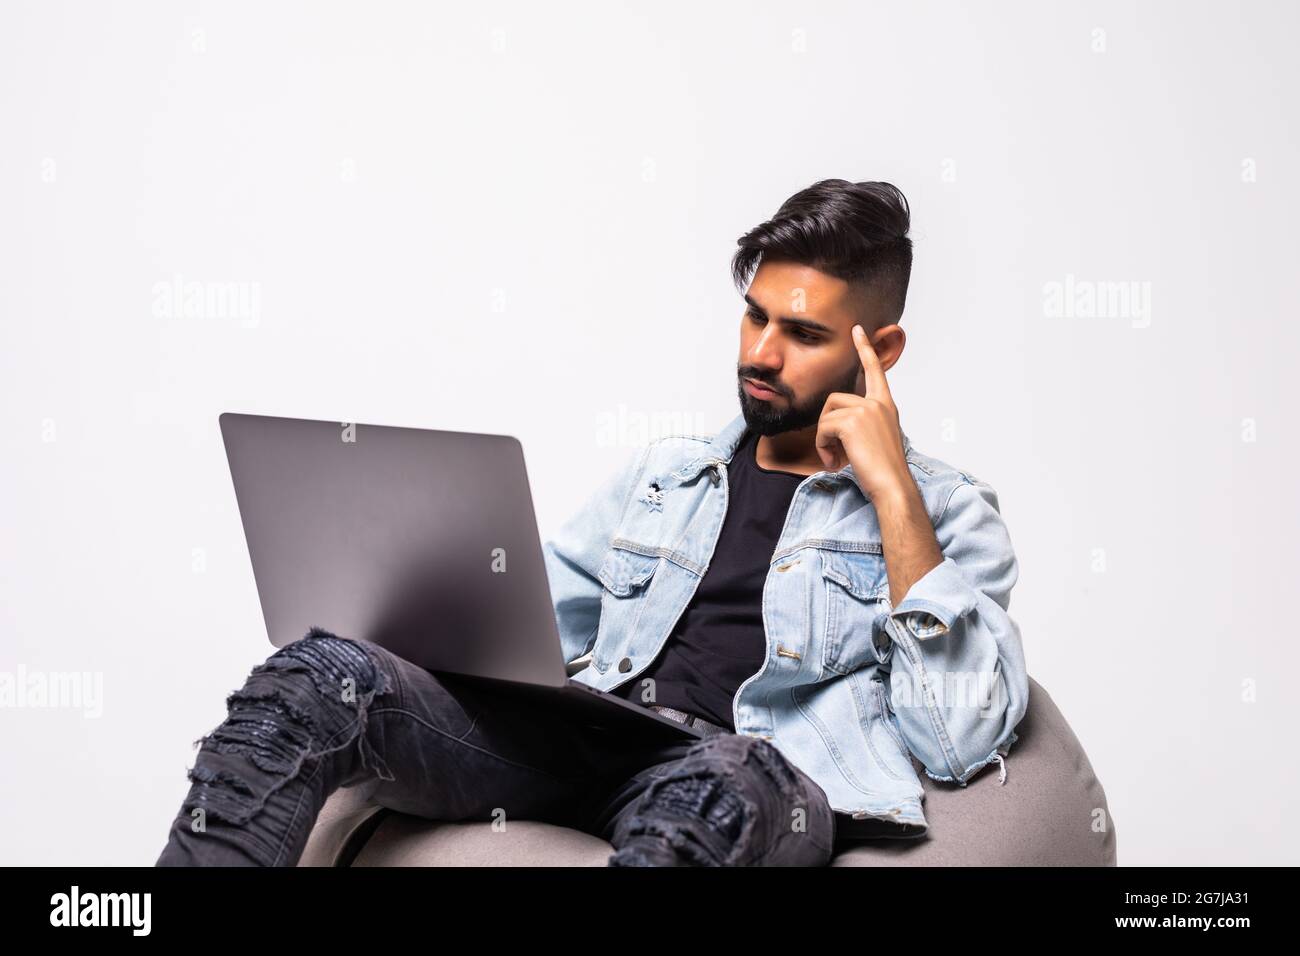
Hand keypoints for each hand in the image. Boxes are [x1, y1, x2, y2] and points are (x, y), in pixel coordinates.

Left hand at [814, 324, 911, 499]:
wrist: (893, 487)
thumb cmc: (883, 472)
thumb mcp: (874, 441)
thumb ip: (860, 426)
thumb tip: (834, 425)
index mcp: (886, 406)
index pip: (874, 371)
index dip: (865, 349)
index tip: (858, 330)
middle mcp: (878, 404)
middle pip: (834, 401)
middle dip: (827, 428)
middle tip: (834, 454)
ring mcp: (867, 410)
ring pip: (827, 415)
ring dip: (824, 440)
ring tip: (836, 460)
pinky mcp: (853, 421)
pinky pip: (823, 428)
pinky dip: (822, 447)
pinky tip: (835, 462)